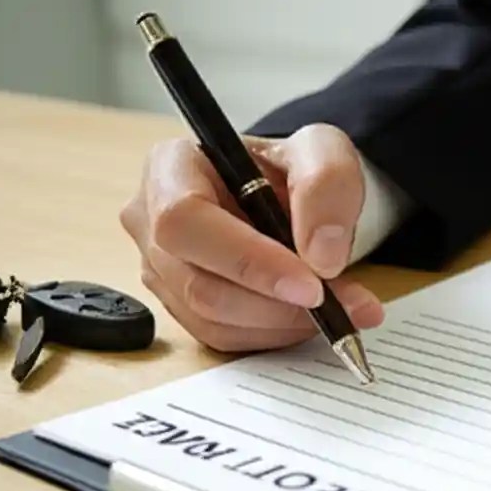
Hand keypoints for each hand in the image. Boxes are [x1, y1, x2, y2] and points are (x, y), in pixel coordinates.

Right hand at [120, 123, 383, 351]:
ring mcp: (162, 269)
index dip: (247, 260)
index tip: (311, 285)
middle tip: (339, 305)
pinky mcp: (182, 307)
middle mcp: (151, 220)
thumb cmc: (297, 170)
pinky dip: (275, 334)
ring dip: (283, 323)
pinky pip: (225, 338)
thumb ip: (328, 185)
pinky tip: (309, 315)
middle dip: (276, 304)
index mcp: (171, 165)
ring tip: (338, 308)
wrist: (297, 200)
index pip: (185, 220)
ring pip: (213, 320)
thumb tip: (322, 258)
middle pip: (198, 283)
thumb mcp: (324, 152)